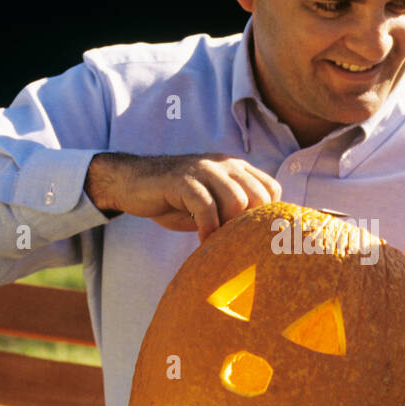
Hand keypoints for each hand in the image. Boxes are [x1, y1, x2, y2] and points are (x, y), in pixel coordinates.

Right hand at [85, 152, 279, 240]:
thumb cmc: (174, 199)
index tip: (247, 234)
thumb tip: (257, 239)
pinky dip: (207, 228)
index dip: (264, 215)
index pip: (271, 189)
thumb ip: (233, 211)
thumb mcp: (210, 202)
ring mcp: (203, 169)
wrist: (132, 182)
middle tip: (231, 240)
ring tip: (215, 239)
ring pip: (236, 200)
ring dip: (227, 227)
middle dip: (247, 224)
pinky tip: (201, 239)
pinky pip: (206, 206)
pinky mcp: (182, 180)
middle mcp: (224, 164)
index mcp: (235, 168)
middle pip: (258, 196)